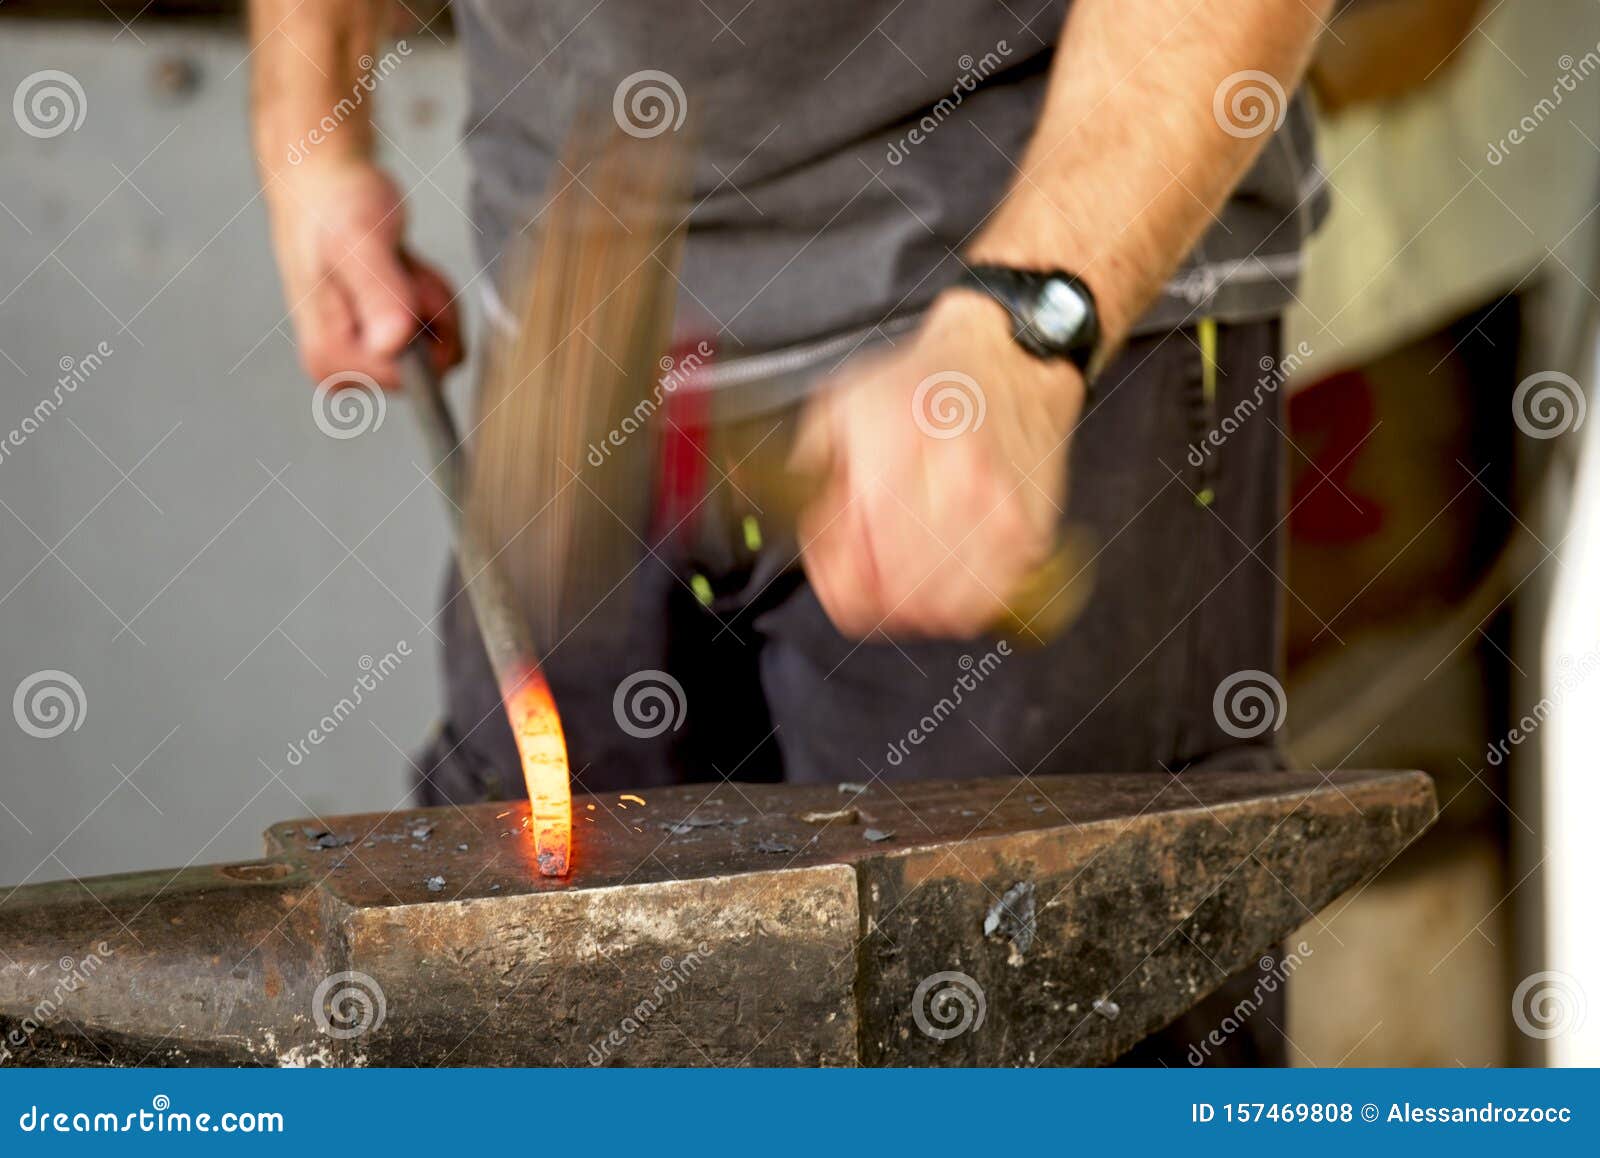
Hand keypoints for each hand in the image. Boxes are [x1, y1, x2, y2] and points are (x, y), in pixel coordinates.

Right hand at [263, 160, 462, 388]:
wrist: (324, 185)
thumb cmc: (335, 205)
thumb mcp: (359, 240)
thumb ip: (378, 292)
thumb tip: (392, 345)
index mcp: (329, 359)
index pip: (418, 375)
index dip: (428, 324)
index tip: (405, 279)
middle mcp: (340, 369)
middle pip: (432, 365)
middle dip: (432, 309)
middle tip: (402, 265)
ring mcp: (359, 360)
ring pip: (439, 348)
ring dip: (434, 298)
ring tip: (399, 263)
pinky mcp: (377, 346)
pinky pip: (437, 336)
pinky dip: (433, 298)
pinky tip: (403, 270)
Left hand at [793, 291, 1085, 638]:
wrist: (1007, 362)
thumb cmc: (924, 383)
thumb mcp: (841, 404)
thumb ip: (811, 474)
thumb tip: (812, 538)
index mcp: (898, 450)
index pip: (857, 568)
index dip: (835, 585)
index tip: (832, 571)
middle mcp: (955, 484)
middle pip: (897, 598)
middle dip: (870, 594)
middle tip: (865, 571)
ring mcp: (998, 515)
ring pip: (941, 611)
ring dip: (913, 607)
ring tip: (903, 577)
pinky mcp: (1028, 535)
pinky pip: (984, 603)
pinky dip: (957, 605)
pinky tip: (942, 579)